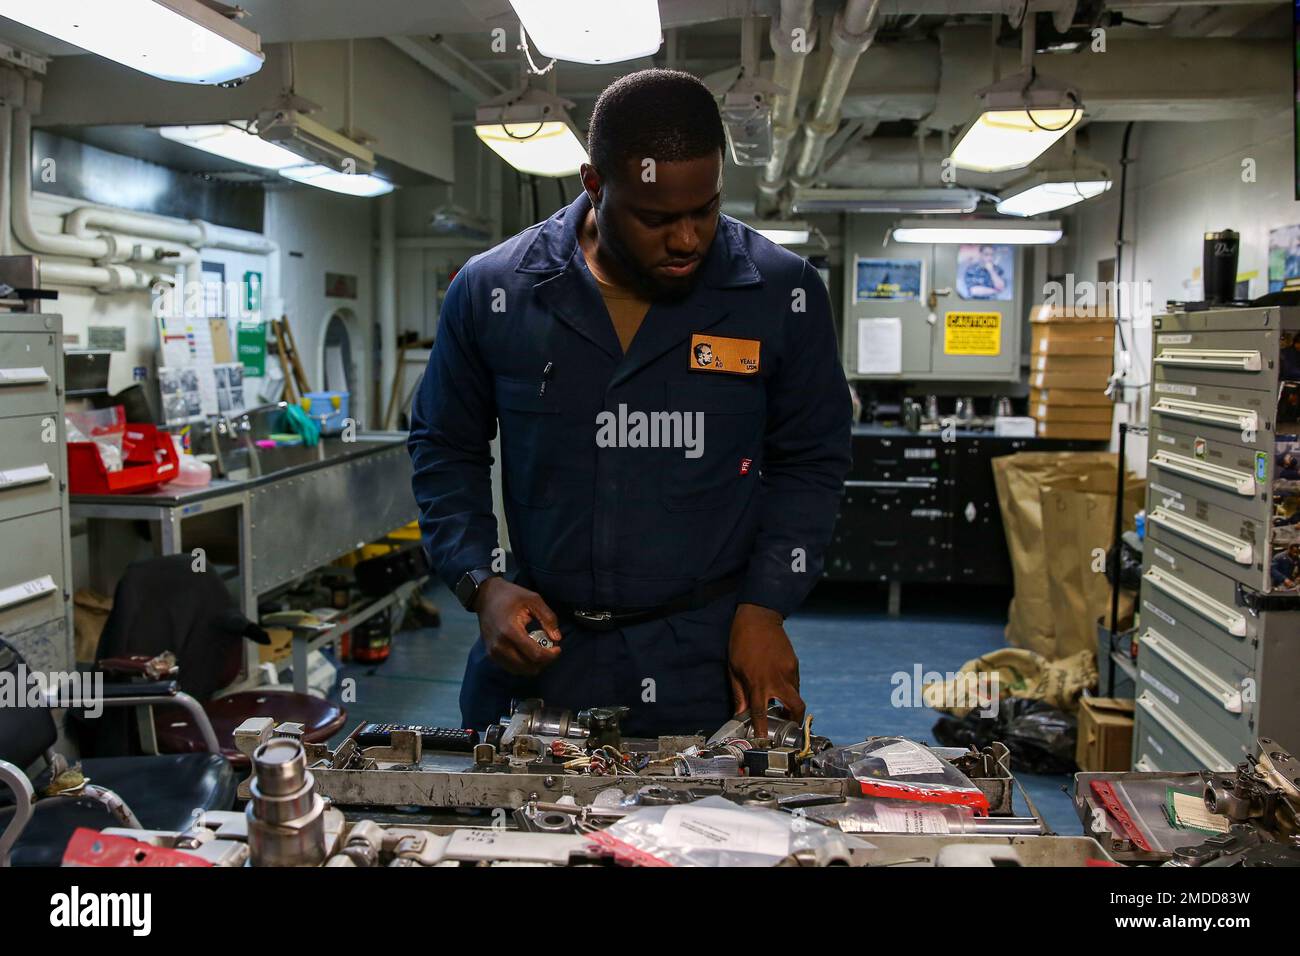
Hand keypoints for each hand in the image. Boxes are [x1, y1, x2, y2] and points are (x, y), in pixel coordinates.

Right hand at [474, 577, 561, 675]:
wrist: (485, 597)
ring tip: (540, 650)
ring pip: (520, 671)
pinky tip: (528, 652)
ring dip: (534, 665)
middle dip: (544, 662)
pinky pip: (511, 668)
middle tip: (550, 650)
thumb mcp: (534, 600)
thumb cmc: (511, 596)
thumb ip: (548, 618)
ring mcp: (494, 652)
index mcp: (510, 631)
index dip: (551, 655)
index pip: (535, 654)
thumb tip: (557, 638)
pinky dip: (523, 664)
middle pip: (528, 667)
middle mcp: (500, 645)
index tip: (558, 648)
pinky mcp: (491, 654)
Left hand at [728, 603, 804, 741]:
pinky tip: (778, 684)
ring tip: (779, 704)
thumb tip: (740, 714)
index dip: (762, 730)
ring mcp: (789, 671)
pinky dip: (788, 688)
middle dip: (794, 721)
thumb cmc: (741, 644)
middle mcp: (777, 680)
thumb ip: (739, 694)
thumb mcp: (734, 670)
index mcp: (758, 683)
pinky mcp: (794, 664)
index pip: (761, 713)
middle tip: (786, 726)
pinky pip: (794, 682)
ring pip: (796, 695)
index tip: (763, 741)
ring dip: (789, 704)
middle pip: (795, 708)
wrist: (759, 618)